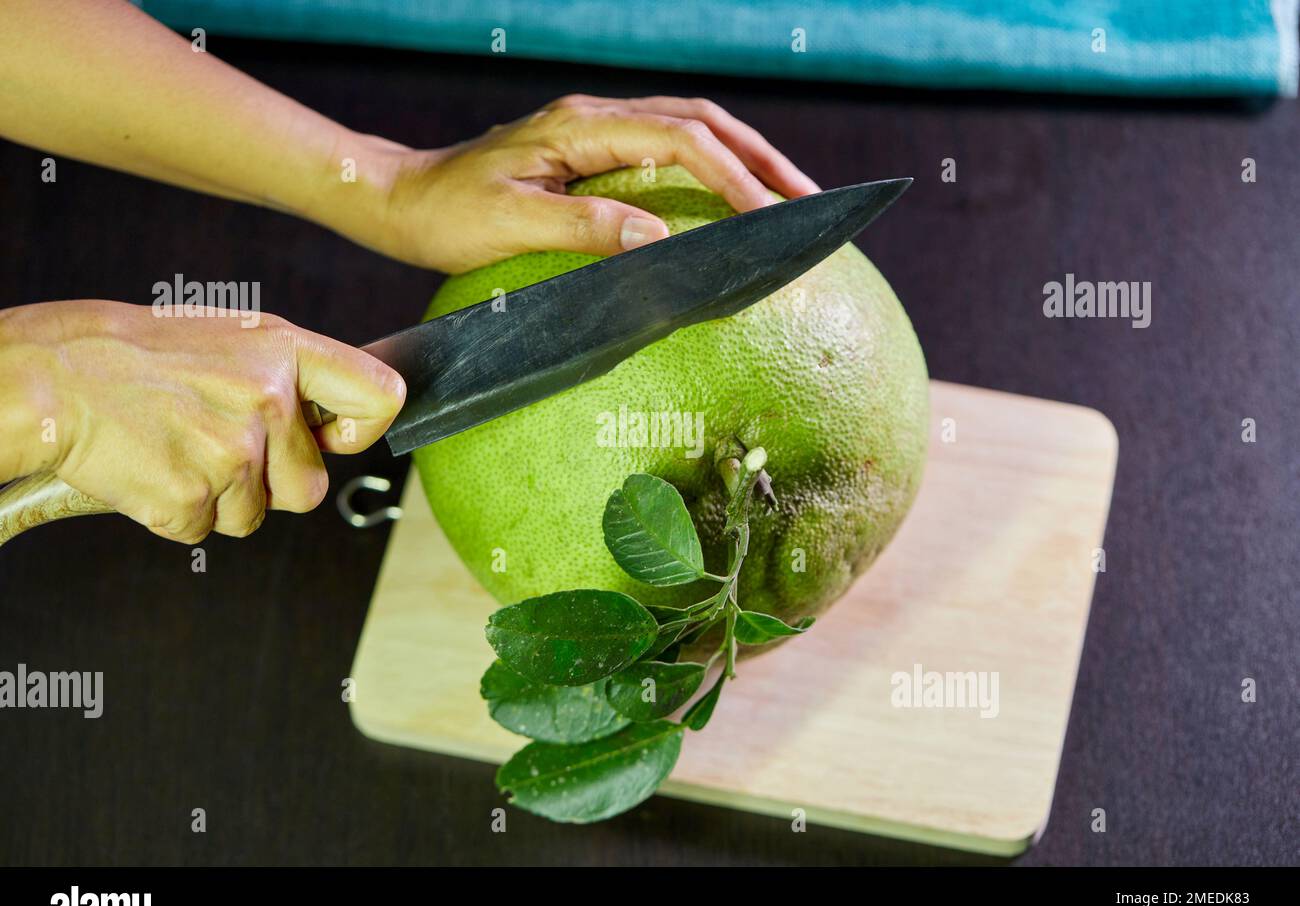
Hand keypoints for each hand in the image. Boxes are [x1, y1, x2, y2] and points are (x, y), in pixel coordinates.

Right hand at [0, 301, 405, 542]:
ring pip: (255, 516)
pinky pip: (205, 530)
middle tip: (216, 446)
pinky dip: (177, 513)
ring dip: (219, 499)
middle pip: (310, 487)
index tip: (335, 439)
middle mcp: (268, 400)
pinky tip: (151, 468)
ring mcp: (232, 452)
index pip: (381, 396)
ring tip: (176, 448)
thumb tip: (335, 419)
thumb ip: (286, 374)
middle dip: (271, 484)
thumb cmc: (133, 355)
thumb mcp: (228, 337)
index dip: (364, 430)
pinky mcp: (192, 496)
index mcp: (283, 351)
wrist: (50, 378)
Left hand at [359, 95, 820, 272]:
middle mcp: (595, 117)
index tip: (769, 218)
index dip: (732, 178)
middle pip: (701, 119)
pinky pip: (667, 146)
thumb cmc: (448, 215)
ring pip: (689, 126)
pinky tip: (729, 195)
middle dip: (760, 158)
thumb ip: (585, 228)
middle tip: (809, 199)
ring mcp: (595, 129)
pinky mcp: (591, 148)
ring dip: (743, 157)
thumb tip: (661, 239)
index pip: (680, 141)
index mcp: (582, 128)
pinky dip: (710, 166)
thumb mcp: (510, 226)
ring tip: (787, 196)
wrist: (402, 197)